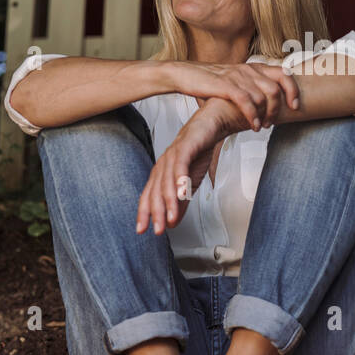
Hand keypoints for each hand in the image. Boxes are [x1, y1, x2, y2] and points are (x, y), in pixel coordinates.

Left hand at [136, 99, 246, 233]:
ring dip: (169, 202)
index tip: (143, 230)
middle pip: (156, 191)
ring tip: (171, 217)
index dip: (145, 213)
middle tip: (158, 230)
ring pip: (167, 181)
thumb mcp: (191, 182)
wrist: (212, 124)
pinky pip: (180, 165)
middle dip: (156, 213)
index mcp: (162, 173)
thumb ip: (182, 202)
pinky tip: (183, 193)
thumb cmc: (199, 150)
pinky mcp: (185, 146)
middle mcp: (163, 164)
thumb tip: (173, 221)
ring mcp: (172, 155)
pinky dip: (180, 179)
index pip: (150, 196)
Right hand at [163, 61, 299, 130]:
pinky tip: (254, 126)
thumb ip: (251, 89)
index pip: (283, 74)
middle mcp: (249, 69)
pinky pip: (247, 102)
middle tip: (273, 122)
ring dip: (266, 115)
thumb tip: (266, 104)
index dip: (293, 90)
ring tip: (262, 126)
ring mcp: (238, 76)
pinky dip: (254, 116)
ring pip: (264, 97)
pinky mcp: (226, 85)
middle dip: (279, 108)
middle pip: (277, 88)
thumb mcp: (236, 81)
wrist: (185, 74)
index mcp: (253, 67)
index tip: (295, 106)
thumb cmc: (210, 81)